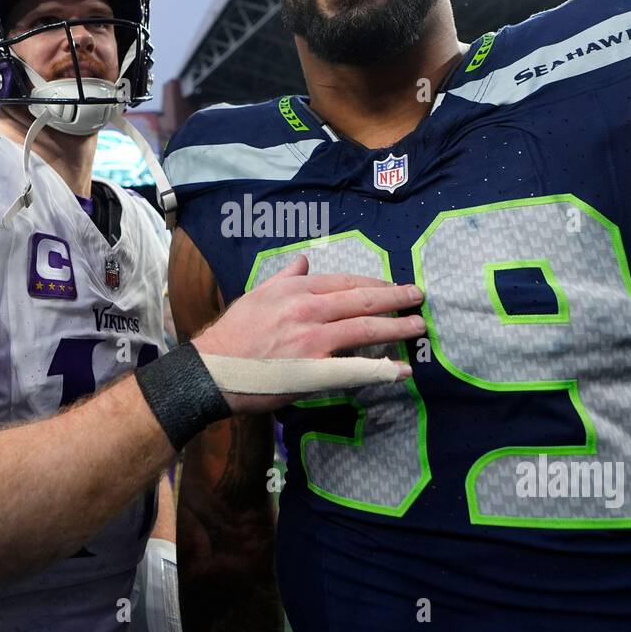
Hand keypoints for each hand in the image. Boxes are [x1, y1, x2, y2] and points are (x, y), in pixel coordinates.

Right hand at [192, 254, 424, 413]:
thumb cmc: (233, 333)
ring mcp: (313, 339)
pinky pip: (355, 368)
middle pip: (362, 301)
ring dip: (397, 326)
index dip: (373, 285)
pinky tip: (401, 370)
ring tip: (418, 326)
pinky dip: (382, 368)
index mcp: (296, 290)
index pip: (345, 282)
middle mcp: (308, 309)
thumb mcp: (257, 295)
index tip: (392, 286)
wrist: (212, 369)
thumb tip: (304, 261)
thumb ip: (285, 277)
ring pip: (365, 329)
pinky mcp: (313, 369)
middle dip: (395, 298)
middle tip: (418, 297)